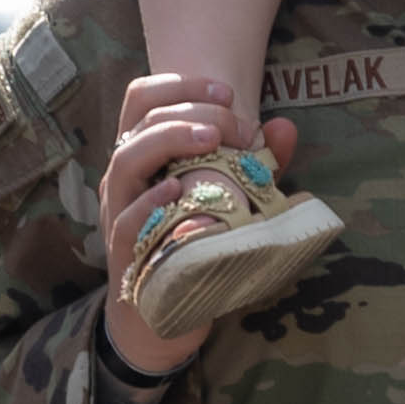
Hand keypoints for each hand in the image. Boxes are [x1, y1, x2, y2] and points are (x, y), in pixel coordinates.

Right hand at [99, 74, 296, 376]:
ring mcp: (120, 215)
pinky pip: (127, 219)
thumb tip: (284, 126)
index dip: (180, 83)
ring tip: (210, 139)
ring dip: (168, 141)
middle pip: (139, 121)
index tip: (227, 90)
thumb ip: (255, 164)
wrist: (162, 320)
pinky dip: (152, 199)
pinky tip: (179, 188)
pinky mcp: (126, 253)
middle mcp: (125, 180)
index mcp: (144, 158)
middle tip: (234, 124)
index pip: (142, 98)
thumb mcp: (227, 199)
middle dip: (190, 110)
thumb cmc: (194, 246)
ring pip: (125, 161)